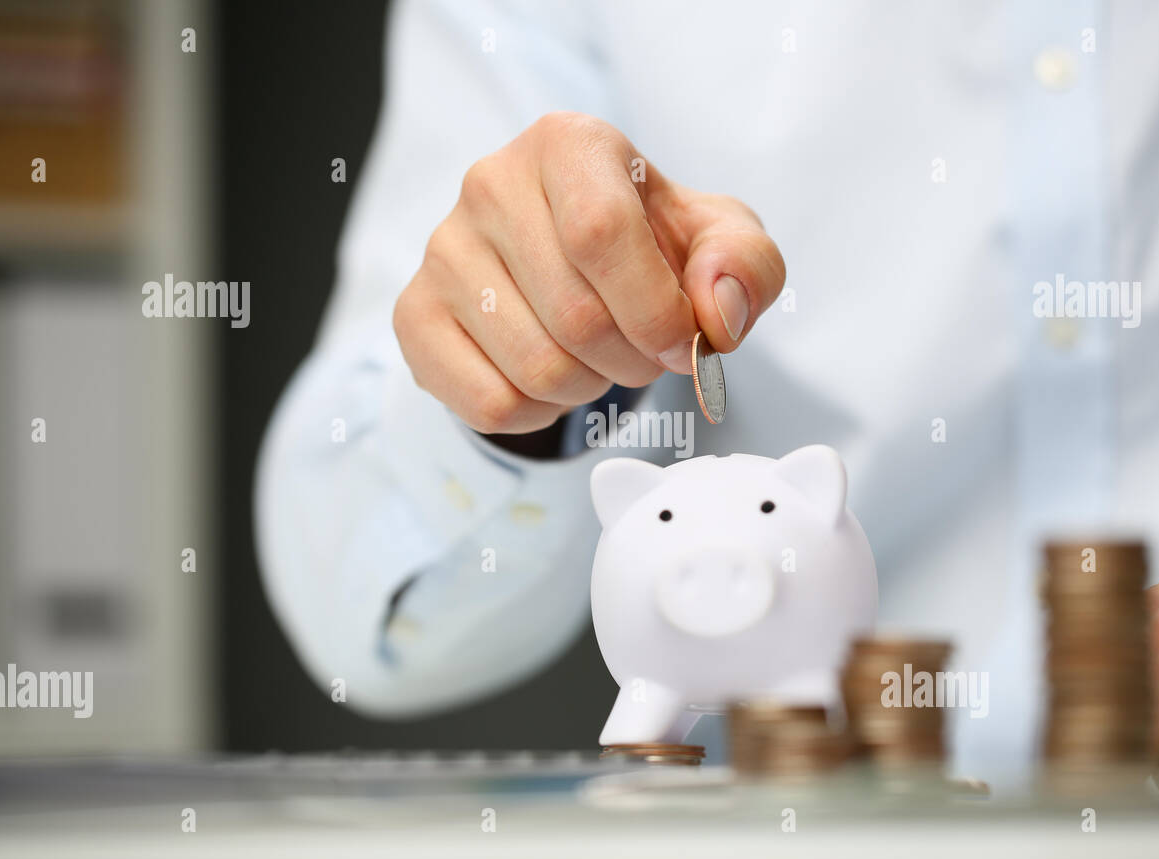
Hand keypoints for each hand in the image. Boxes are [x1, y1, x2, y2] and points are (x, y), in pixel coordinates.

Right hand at [393, 112, 785, 433]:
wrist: (577, 263)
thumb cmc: (652, 245)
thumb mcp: (720, 240)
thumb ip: (744, 266)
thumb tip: (716, 317)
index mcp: (567, 144)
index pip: (601, 234)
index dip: (655, 312)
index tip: (686, 343)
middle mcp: (490, 184)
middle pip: (575, 317)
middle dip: (634, 360)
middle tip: (645, 352)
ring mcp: (443, 251)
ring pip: (535, 368)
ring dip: (590, 387)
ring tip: (598, 357)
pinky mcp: (415, 315)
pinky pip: (489, 404)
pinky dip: (541, 414)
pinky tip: (552, 380)